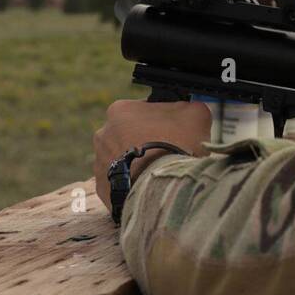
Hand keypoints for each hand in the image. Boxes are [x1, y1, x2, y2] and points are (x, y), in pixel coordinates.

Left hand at [93, 99, 211, 210]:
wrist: (164, 188)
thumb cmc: (178, 146)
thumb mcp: (195, 115)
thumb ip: (191, 106)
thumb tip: (192, 108)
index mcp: (120, 110)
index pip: (143, 109)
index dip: (161, 119)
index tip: (174, 130)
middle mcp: (103, 134)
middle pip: (130, 134)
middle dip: (146, 141)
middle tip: (168, 152)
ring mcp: (99, 163)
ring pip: (123, 159)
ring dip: (139, 163)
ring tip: (159, 172)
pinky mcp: (102, 189)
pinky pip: (121, 183)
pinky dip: (134, 184)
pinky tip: (151, 186)